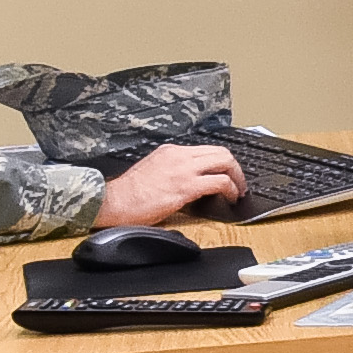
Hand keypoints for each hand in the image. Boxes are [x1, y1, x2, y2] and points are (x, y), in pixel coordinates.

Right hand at [98, 143, 243, 227]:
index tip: (227, 173)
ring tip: (238, 191)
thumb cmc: (129, 194)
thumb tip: (190, 181)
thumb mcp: (153, 171)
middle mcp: (178, 155)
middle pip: (220, 152)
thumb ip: (173, 171)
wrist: (114, 202)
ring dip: (237, 177)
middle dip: (235, 167)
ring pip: (225, 162)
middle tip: (239, 182)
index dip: (221, 162)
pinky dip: (230, 189)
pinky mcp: (186, 186)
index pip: (205, 150)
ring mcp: (183, 169)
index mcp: (170, 152)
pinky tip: (229, 198)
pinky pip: (219, 182)